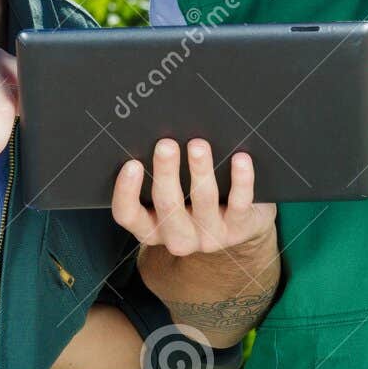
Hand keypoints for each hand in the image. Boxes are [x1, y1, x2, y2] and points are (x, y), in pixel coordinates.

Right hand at [110, 138, 275, 255]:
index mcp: (152, 228)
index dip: (126, 192)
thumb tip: (154, 131)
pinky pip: (239, 202)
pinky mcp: (239, 228)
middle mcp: (177, 237)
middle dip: (166, 172)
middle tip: (166, 144)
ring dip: (200, 170)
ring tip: (198, 145)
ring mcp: (209, 236)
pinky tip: (240, 158)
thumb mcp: (172, 195)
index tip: (131, 163)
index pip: (128, 215)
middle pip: (167, 206)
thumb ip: (159, 173)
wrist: (239, 227)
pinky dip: (241, 179)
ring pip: (203, 201)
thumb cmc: (195, 200)